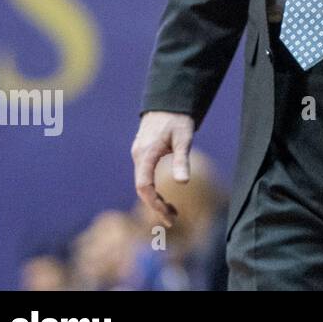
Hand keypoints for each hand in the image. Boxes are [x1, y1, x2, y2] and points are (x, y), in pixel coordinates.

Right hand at [131, 111, 194, 227]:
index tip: (169, 215)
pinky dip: (153, 190)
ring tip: (173, 212)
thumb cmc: (178, 119)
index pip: (144, 186)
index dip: (154, 203)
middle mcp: (138, 156)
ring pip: (142, 184)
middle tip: (173, 219)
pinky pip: (144, 177)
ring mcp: (138, 155)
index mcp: (146, 154)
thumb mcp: (184, 138)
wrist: (168, 101)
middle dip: (155, 206)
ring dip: (155, 200)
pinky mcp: (142, 154)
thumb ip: (182, 159)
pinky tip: (165, 198)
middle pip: (142, 189)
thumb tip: (183, 182)